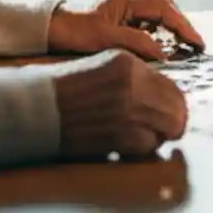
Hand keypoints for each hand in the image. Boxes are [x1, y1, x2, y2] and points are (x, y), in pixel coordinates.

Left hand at [48, 0, 205, 60]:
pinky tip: (163, 47)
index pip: (164, 8)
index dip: (183, 26)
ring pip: (158, 14)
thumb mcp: (106, 39)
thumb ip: (136, 43)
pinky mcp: (122, 16)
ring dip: (172, 29)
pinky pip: (148, 21)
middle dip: (182, 26)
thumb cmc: (76, 31)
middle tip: (196, 46)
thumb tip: (164, 52)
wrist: (53, 27)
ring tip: (185, 48)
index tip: (197, 43)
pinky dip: (160, 33)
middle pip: (165, 8)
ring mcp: (126, 6)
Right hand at [52, 50, 187, 158]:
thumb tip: (160, 99)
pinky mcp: (121, 134)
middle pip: (176, 107)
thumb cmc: (64, 90)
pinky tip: (125, 145)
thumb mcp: (101, 68)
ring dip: (158, 136)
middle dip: (173, 122)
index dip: (173, 104)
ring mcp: (128, 109)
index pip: (170, 85)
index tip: (168, 114)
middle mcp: (132, 83)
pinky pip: (149, 145)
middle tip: (165, 131)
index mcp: (128, 63)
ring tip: (141, 138)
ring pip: (169, 127)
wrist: (36, 108)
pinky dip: (141, 149)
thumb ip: (132, 78)